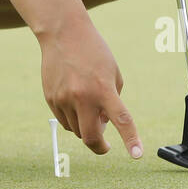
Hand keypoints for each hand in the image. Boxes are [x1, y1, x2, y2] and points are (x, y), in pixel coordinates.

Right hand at [39, 14, 142, 158]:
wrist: (62, 33)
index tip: (137, 154)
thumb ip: (112, 100)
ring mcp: (64, 98)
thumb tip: (100, 125)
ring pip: (76, 130)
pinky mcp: (51, 98)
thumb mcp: (113, 73)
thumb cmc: (93, 52)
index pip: (121, 119)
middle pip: (90, 137)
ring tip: (88, 107)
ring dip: (85, 127)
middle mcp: (82, 96)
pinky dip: (72, 118)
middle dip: (99, 147)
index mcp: (103, 89)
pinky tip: (74, 101)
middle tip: (105, 145)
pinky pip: (63, 120)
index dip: (130, 139)